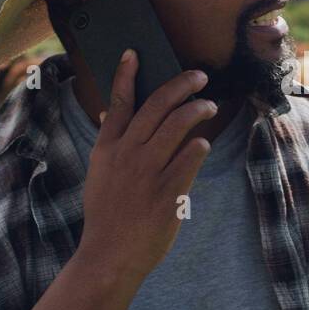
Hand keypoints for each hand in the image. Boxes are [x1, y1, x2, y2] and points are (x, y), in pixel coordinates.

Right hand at [76, 49, 215, 281]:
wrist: (109, 256)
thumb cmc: (107, 216)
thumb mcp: (98, 176)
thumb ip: (108, 145)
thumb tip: (108, 115)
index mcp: (107, 149)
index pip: (118, 103)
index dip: (126, 76)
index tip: (134, 53)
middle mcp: (127, 155)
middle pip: (156, 107)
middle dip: (181, 85)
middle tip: (199, 76)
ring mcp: (147, 172)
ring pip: (177, 126)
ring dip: (197, 110)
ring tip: (209, 105)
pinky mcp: (168, 192)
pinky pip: (190, 157)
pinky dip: (199, 147)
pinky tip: (202, 144)